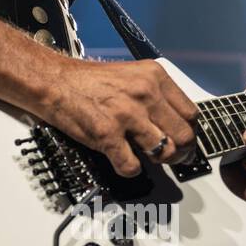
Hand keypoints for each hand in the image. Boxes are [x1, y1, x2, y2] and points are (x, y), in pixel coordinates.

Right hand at [36, 56, 199, 177]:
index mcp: (154, 77)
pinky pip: (133, 166)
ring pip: (165, 152)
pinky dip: (129, 169)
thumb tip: (173, 123)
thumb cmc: (88, 81)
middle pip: (184, 135)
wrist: (54, 81)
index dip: (189, 131)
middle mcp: (145, 94)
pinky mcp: (108, 135)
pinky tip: (122, 159)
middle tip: (170, 156)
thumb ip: (155, 96)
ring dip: (157, 160)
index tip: (183, 139)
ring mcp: (127, 115)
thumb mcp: (132, 76)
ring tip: (145, 156)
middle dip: (180, 151)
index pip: (191, 113)